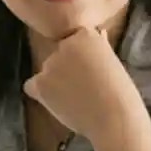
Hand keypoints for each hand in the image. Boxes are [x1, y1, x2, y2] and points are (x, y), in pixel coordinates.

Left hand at [22, 27, 145, 141]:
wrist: (114, 117)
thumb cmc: (120, 93)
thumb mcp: (112, 62)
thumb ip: (99, 48)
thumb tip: (98, 34)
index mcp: (85, 34)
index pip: (72, 42)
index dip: (79, 60)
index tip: (90, 73)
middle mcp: (65, 44)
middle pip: (57, 57)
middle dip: (65, 71)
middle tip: (81, 89)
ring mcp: (51, 63)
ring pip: (45, 73)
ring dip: (54, 84)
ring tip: (74, 100)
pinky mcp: (41, 82)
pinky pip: (30, 86)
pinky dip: (40, 94)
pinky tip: (56, 103)